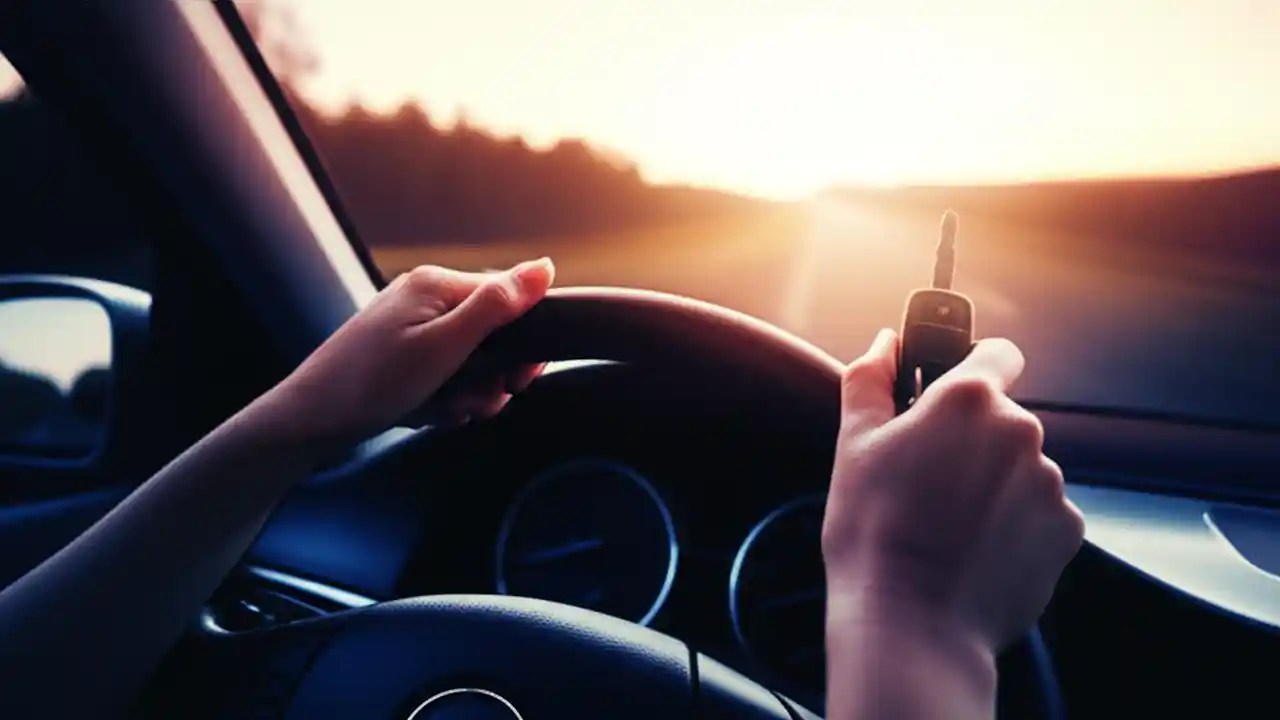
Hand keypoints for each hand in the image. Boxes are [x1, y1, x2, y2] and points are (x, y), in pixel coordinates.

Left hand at [261, 258, 554, 442]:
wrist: (309, 421)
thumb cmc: (372, 383)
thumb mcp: (444, 346)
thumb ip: (497, 306)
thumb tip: (545, 267)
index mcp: (437, 285)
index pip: (510, 299)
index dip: (523, 344)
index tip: (518, 381)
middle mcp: (425, 298)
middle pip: (493, 334)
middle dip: (491, 377)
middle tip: (472, 401)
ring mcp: (411, 327)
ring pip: (471, 362)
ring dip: (466, 394)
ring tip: (442, 409)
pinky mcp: (401, 356)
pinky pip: (443, 376)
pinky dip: (441, 399)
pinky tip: (423, 412)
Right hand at [822, 330, 1083, 716]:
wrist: (912, 624)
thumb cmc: (873, 532)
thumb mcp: (853, 444)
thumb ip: (870, 379)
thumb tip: (884, 342)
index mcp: (969, 400)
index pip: (997, 352)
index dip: (975, 366)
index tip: (952, 393)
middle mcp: (1021, 431)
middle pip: (1003, 418)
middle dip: (972, 441)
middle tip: (926, 481)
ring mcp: (1049, 482)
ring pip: (1021, 468)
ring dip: (993, 485)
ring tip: (947, 525)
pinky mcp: (1067, 530)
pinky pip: (1040, 512)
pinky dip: (1014, 525)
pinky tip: (974, 550)